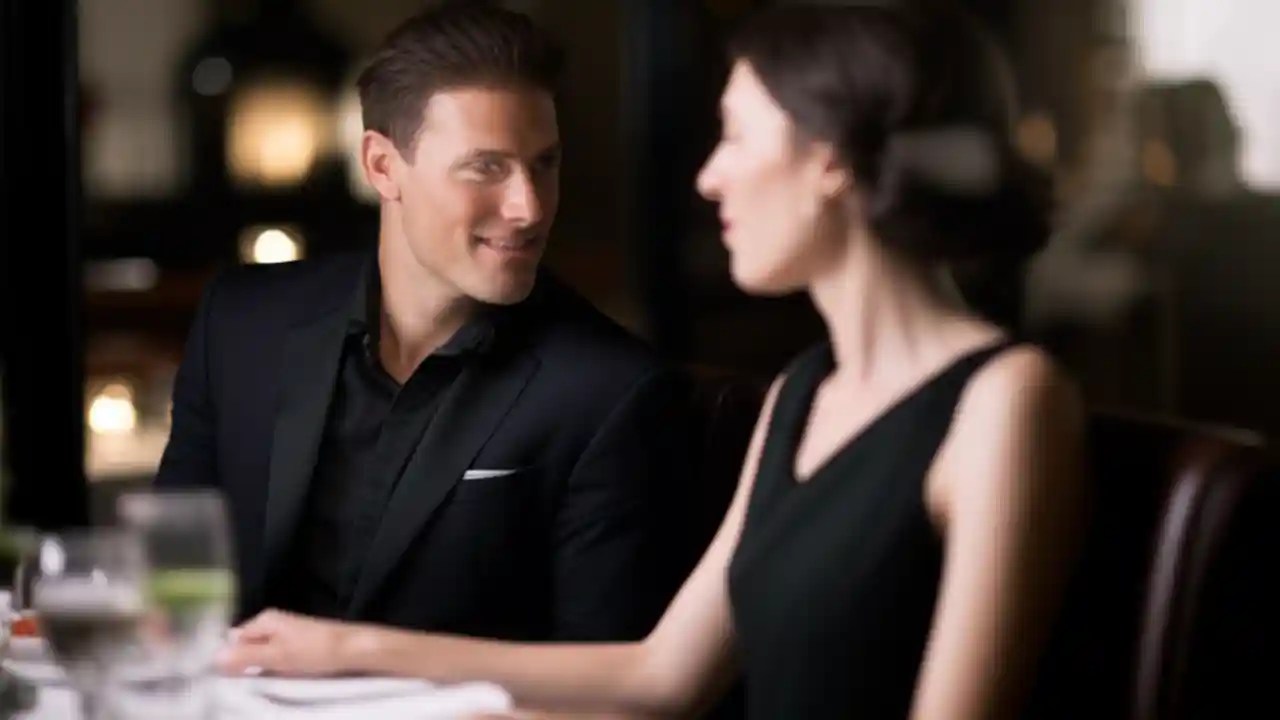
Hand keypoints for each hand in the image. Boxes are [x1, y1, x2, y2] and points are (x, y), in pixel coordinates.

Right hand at [216, 608, 363, 676]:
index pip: (232, 640)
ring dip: (256, 670)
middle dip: (241, 665)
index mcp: (265, 620)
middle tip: (235, 686)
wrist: (354, 650)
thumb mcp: (277, 656)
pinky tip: (272, 680)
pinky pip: (274, 658)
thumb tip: (213, 657)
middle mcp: (272, 624)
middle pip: (245, 647)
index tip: (220, 680)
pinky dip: (271, 669)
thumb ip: (246, 657)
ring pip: (260, 655)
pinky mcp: (296, 646)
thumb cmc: (316, 650)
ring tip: (252, 686)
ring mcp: (285, 635)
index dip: (226, 659)